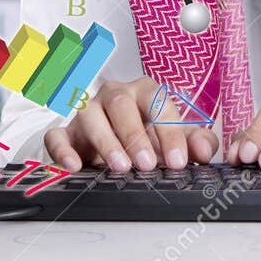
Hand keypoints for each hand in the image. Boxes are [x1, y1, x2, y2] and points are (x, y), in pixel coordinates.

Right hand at [43, 76, 217, 172]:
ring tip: (120, 167)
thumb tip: (204, 150)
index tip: (178, 161)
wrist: (112, 148)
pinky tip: (74, 166)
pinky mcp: (65, 133)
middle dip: (135, 134)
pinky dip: (62, 149)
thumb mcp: (174, 140)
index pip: (158, 103)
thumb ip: (196, 142)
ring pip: (89, 114)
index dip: (170, 132)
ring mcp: (87, 112)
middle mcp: (114, 96)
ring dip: (105, 140)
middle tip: (147, 164)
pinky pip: (56, 135)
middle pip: (121, 104)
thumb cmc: (147, 138)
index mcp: (144, 93)